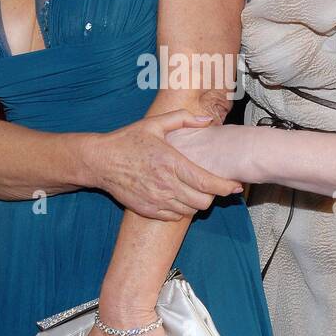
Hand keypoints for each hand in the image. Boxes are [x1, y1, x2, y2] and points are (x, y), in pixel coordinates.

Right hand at [89, 110, 242, 218]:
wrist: (100, 161)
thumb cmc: (128, 140)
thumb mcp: (155, 123)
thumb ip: (183, 119)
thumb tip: (207, 120)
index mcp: (171, 163)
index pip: (207, 182)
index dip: (226, 187)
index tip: (236, 186)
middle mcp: (166, 184)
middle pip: (203, 202)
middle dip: (212, 195)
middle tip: (210, 185)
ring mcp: (157, 200)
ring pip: (190, 211)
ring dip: (197, 203)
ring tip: (194, 190)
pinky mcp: (148, 210)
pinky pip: (175, 217)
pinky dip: (181, 210)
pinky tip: (178, 197)